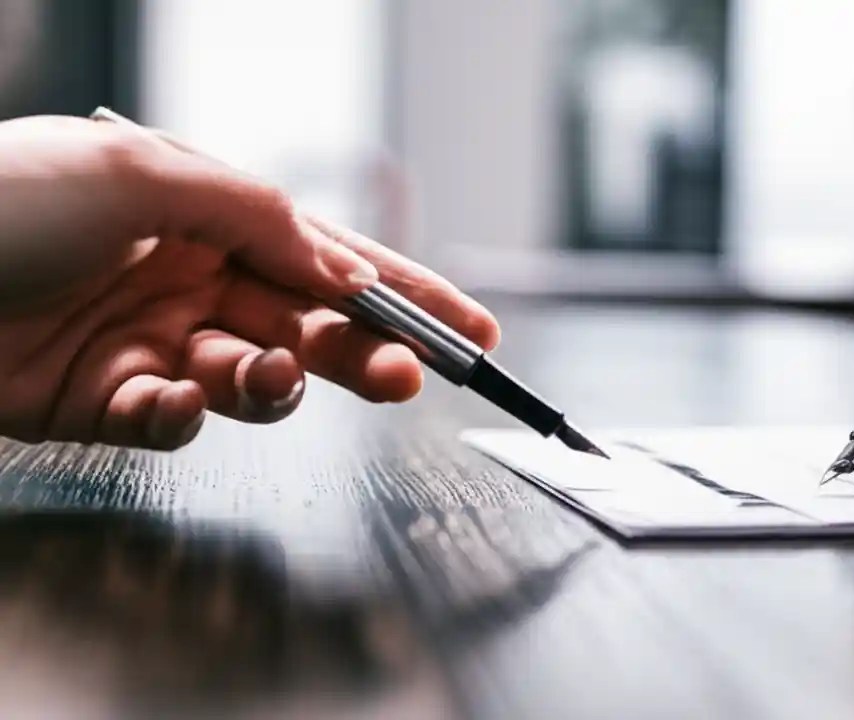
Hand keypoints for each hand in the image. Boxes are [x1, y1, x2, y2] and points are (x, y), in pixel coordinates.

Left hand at [0, 116, 498, 448]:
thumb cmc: (3, 200)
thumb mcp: (147, 172)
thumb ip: (262, 220)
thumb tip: (347, 272)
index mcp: (208, 213)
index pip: (331, 256)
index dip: (407, 293)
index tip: (470, 332)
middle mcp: (189, 277)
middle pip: (308, 326)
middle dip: (361, 352)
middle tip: (404, 377)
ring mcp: (149, 341)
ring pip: (250, 381)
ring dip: (267, 386)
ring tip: (253, 376)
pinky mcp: (103, 402)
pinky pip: (167, 421)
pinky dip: (173, 417)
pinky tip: (156, 398)